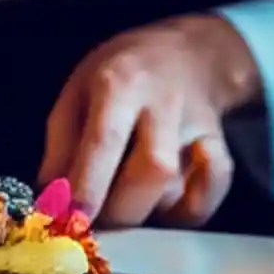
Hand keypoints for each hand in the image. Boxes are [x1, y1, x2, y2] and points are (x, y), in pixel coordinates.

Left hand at [38, 14, 260, 227]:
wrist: (190, 53)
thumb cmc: (122, 75)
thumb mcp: (78, 91)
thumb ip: (61, 146)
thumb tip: (53, 204)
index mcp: (121, 83)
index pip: (106, 140)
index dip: (88, 186)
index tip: (68, 221)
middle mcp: (166, 104)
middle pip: (152, 172)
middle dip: (119, 211)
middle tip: (96, 218)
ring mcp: (199, 127)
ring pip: (178, 190)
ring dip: (144, 211)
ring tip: (127, 197)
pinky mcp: (220, 147)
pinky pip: (210, 195)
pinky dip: (188, 211)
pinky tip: (167, 202)